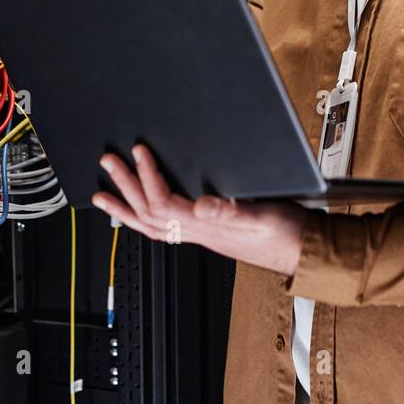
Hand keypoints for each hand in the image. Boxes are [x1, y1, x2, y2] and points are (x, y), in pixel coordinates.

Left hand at [95, 144, 308, 276]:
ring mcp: (198, 234)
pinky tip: (137, 213)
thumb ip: (232, 210)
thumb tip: (203, 204)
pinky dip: (143, 220)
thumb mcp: (262, 215)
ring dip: (124, 208)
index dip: (147, 176)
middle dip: (124, 186)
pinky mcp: (204, 233)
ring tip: (102, 196)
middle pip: (148, 212)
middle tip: (108, 162)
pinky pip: (162, 230)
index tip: (138, 152)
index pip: (163, 201)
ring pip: (150, 225)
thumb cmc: (285, 234)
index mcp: (206, 225)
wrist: (300, 251)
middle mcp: (196, 231)